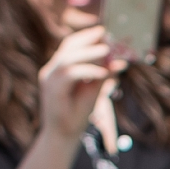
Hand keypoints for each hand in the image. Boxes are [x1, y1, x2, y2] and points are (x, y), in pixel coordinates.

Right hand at [38, 25, 113, 142]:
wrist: (62, 137)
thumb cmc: (76, 115)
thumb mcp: (93, 92)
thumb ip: (103, 75)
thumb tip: (119, 61)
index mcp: (59, 68)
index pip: (71, 45)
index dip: (86, 37)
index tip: (103, 31)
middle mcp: (52, 70)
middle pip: (68, 47)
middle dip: (88, 40)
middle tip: (106, 36)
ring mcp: (49, 78)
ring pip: (68, 58)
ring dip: (89, 53)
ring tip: (107, 50)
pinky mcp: (52, 89)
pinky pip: (69, 74)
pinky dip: (87, 71)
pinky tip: (102, 73)